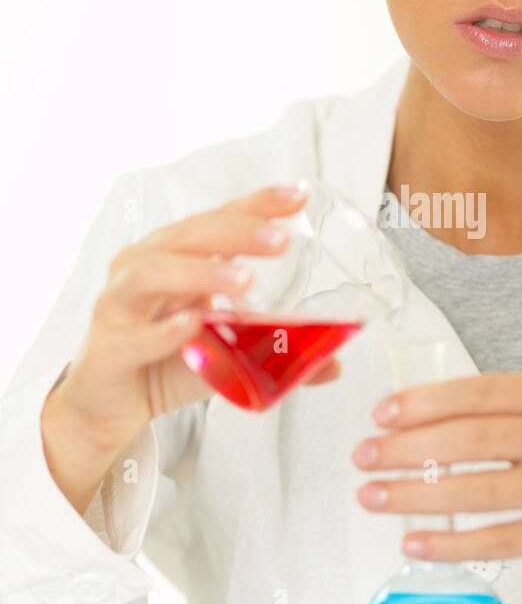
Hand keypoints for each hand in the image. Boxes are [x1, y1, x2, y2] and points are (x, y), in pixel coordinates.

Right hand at [55, 184, 339, 455]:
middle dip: (236, 232)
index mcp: (175, 257)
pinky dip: (164, 330)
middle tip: (281, 240)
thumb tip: (332, 361)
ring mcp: (120, 306)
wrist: (108, 407)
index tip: (297, 197)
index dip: (256, 204)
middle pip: (187, 235)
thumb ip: (273, 350)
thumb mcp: (225, 351)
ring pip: (153, 273)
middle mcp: (143, 269)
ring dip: (200, 272)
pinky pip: (135, 335)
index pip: (218, 219)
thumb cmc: (164, 362)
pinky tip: (191, 326)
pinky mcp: (109, 348)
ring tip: (244, 279)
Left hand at [351, 371, 521, 564]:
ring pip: (479, 491)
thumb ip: (500, 405)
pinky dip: (452, 544)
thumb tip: (413, 415)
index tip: (381, 414)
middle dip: (407, 449)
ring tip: (373, 496)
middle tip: (364, 456)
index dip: (425, 402)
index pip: (480, 392)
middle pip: (473, 440)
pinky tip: (414, 542)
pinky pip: (500, 540)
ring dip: (416, 495)